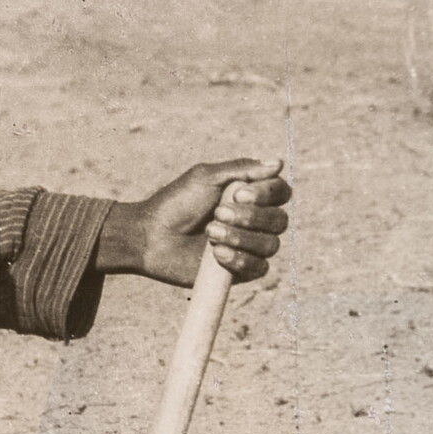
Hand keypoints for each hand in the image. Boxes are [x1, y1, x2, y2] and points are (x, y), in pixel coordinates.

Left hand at [95, 159, 290, 286]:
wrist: (151, 236)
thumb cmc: (176, 203)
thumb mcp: (206, 177)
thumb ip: (243, 169)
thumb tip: (279, 163)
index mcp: (250, 195)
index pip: (281, 192)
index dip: (267, 194)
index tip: (239, 194)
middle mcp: (255, 221)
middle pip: (279, 220)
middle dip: (250, 218)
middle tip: (218, 214)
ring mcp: (248, 247)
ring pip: (271, 245)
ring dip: (240, 238)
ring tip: (210, 233)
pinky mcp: (240, 270)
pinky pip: (259, 268)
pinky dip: (239, 259)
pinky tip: (216, 254)